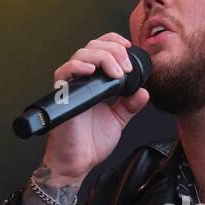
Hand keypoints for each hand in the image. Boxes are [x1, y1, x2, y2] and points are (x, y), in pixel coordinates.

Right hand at [42, 32, 149, 180]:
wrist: (78, 163)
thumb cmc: (91, 143)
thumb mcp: (118, 120)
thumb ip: (130, 105)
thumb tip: (144, 92)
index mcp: (94, 83)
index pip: (100, 49)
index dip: (113, 42)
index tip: (129, 47)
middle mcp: (81, 81)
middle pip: (92, 47)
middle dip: (113, 51)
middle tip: (126, 67)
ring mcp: (70, 86)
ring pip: (81, 55)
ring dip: (102, 57)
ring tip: (116, 72)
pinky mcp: (60, 96)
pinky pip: (63, 72)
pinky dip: (77, 66)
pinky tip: (91, 70)